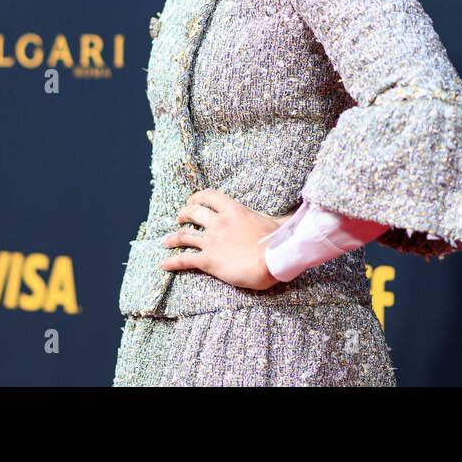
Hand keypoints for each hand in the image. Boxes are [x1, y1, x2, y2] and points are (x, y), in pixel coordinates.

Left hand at [158, 188, 284, 290]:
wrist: (274, 259)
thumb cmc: (279, 240)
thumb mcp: (278, 220)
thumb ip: (280, 216)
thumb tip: (298, 211)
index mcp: (234, 210)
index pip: (209, 196)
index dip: (197, 197)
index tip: (193, 200)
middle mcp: (219, 223)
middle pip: (193, 212)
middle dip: (183, 214)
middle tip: (180, 218)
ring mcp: (212, 241)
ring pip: (185, 235)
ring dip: (173, 238)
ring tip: (166, 241)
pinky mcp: (209, 260)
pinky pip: (185, 259)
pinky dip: (172, 261)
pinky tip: (163, 265)